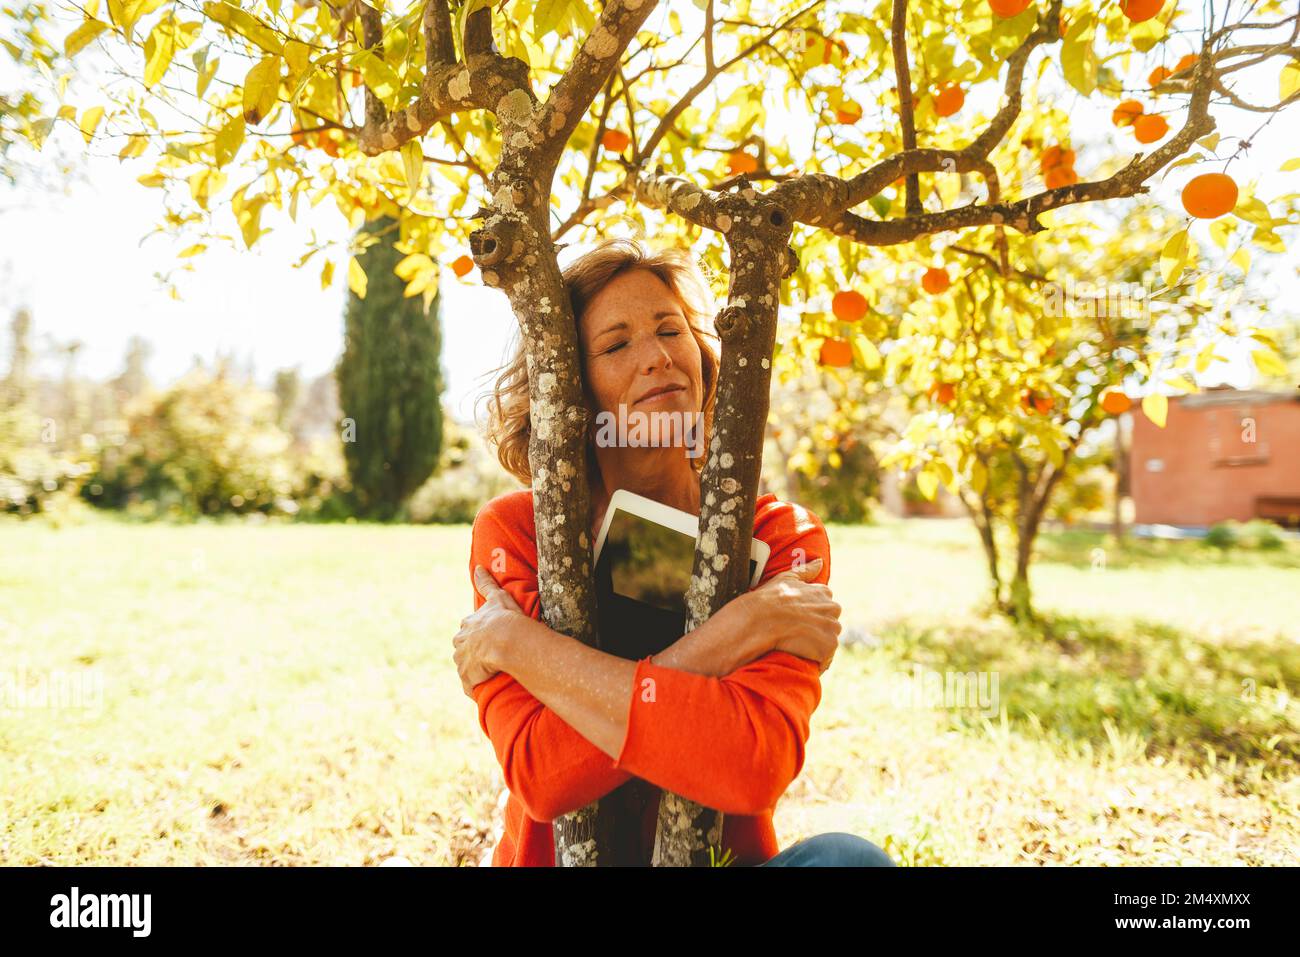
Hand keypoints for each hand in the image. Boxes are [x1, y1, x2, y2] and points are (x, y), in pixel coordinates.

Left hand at [453, 565, 526, 697]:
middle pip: (462, 649)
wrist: (506, 640)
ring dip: (474, 671)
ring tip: (489, 675)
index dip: (476, 634)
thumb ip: (486, 583)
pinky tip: (485, 688)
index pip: (466, 630)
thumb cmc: (505, 618)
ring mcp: (463, 661)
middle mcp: (461, 643)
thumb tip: (478, 567)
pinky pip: (469, 686)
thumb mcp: (497, 597)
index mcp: (467, 626)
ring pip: (464, 667)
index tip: (485, 637)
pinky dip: (475, 687)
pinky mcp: (468, 677)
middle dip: (471, 653)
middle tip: (488, 657)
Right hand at [740, 558, 840, 673]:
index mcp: (824, 593)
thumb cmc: (768, 600)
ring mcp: (831, 627)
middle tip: (795, 636)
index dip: (811, 616)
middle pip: (830, 625)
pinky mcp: (828, 645)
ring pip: (828, 641)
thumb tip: (820, 562)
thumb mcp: (785, 579)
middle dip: (816, 631)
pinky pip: (825, 658)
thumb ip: (805, 570)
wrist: (759, 620)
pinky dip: (814, 661)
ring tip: (795, 647)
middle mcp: (832, 608)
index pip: (825, 608)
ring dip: (815, 646)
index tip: (797, 622)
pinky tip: (799, 657)